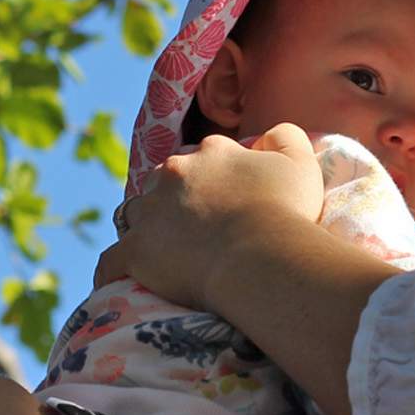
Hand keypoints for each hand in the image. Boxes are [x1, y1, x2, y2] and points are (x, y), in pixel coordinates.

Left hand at [94, 124, 324, 309]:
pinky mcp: (135, 250)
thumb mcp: (301, 163)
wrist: (260, 255)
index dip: (218, 179)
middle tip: (201, 229)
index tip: (232, 203)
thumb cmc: (285, 211)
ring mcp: (151, 211)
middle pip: (167, 181)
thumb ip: (286, 137)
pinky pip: (113, 260)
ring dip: (148, 227)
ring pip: (137, 213)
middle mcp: (174, 173)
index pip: (207, 158)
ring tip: (165, 252)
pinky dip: (115, 269)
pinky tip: (121, 279)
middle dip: (177, 199)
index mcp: (211, 152)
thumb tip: (270, 134)